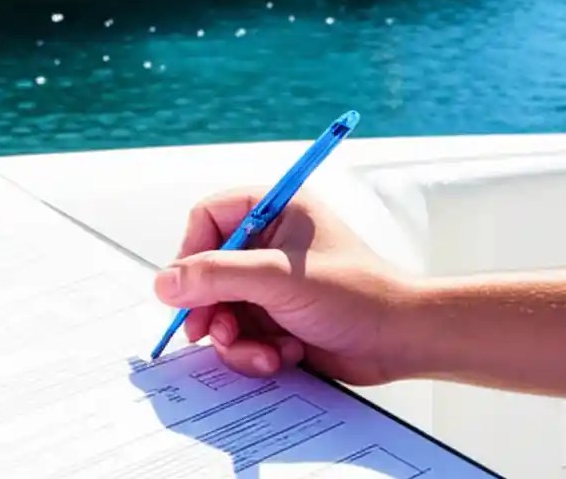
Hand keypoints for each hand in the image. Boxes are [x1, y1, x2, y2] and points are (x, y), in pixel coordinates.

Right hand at [153, 188, 417, 384]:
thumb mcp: (279, 279)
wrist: (400, 342)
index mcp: (275, 209)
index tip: (187, 287)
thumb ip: (216, 276)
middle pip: (206, 270)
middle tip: (209, 331)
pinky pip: (240, 334)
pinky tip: (283, 356)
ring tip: (262, 350)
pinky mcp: (275, 317)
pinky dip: (253, 351)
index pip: (208, 217)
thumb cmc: (357, 295)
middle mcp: (269, 242)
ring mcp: (271, 282)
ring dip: (235, 337)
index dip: (191, 253)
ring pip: (220, 308)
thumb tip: (164, 283)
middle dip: (211, 307)